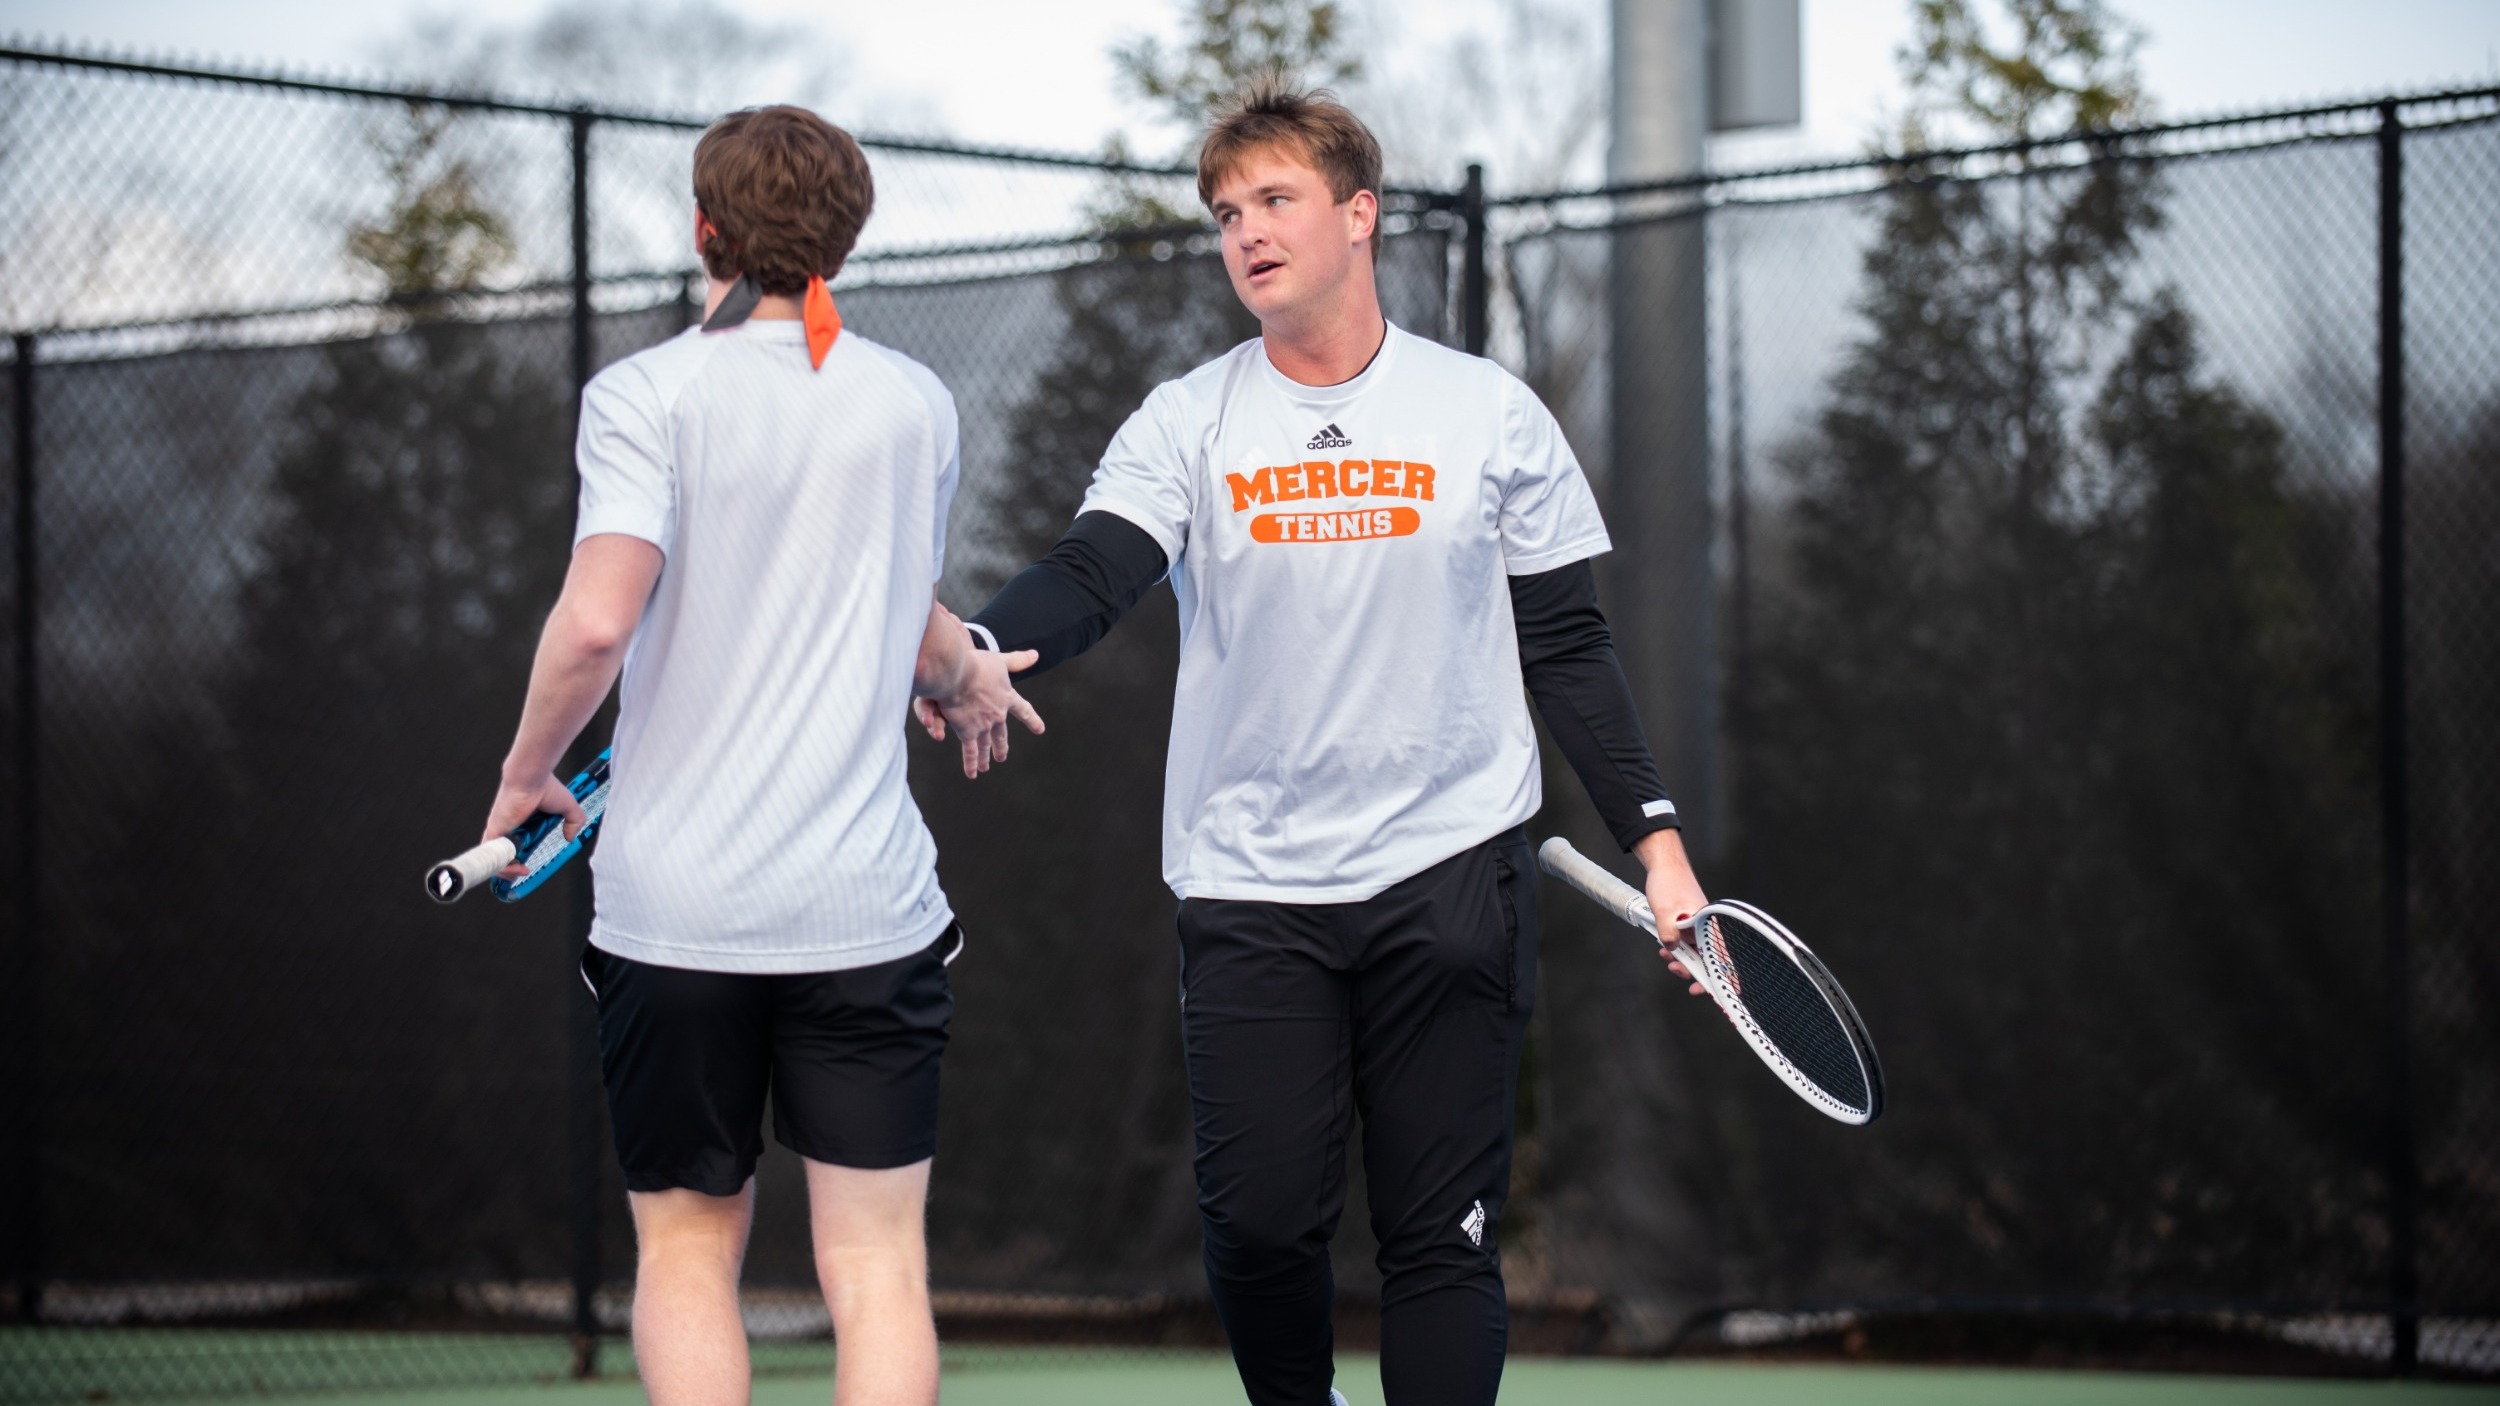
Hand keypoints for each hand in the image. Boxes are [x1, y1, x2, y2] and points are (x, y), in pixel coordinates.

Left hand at [482, 771, 587, 877]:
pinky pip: (493, 854)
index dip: (520, 857)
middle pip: (505, 852)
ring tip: (519, 873)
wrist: (532, 778)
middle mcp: (510, 826)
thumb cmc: (546, 787)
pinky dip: (502, 865)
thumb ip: (573, 822)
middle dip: (510, 867)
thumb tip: (570, 837)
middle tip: (522, 872)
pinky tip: (516, 869)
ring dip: (506, 870)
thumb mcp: (568, 807)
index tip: (528, 865)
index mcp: (524, 821)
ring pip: (497, 856)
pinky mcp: (495, 831)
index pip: (517, 843)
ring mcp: (501, 829)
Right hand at [915, 645, 1045, 777]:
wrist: (957, 673)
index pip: (1023, 710)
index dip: (1031, 719)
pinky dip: (971, 763)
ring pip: (985, 744)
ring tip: (986, 767)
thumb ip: (1017, 660)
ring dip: (985, 757)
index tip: (1040, 729)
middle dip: (1000, 745)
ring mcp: (984, 725)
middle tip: (1002, 756)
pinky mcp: (968, 731)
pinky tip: (972, 774)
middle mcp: (998, 714)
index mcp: (1007, 697)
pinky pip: (970, 751)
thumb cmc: (976, 663)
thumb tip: (1036, 655)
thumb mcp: (1000, 660)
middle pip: (1001, 733)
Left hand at [1632, 829, 1709, 997]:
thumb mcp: (1664, 911)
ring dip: (1681, 961)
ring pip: (1695, 955)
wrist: (1664, 866)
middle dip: (1691, 971)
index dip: (1720, 980)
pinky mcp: (1690, 927)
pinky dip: (1676, 951)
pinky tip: (1665, 948)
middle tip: (1674, 969)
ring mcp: (1699, 929)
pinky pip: (1686, 946)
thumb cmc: (1669, 883)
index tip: (1710, 993)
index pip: (1722, 960)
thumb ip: (1669, 933)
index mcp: (1709, 926)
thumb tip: (1673, 950)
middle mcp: (1707, 930)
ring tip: (1666, 957)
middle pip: (1707, 962)